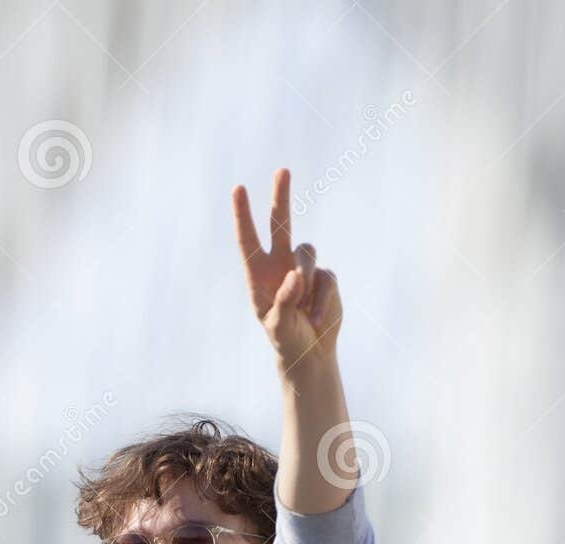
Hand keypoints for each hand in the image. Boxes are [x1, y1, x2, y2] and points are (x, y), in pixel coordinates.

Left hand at [231, 168, 341, 372]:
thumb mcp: (278, 325)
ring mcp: (304, 269)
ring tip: (305, 308)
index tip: (238, 189)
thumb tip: (295, 276)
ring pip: (307, 253)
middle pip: (281, 224)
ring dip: (306, 278)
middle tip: (282, 170)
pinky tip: (318, 317)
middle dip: (281, 196)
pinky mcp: (325, 277)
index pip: (248, 240)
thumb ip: (284, 300)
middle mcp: (280, 265)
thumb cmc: (286, 339)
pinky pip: (326, 278)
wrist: (310, 353)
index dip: (243, 215)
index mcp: (259, 275)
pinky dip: (323, 300)